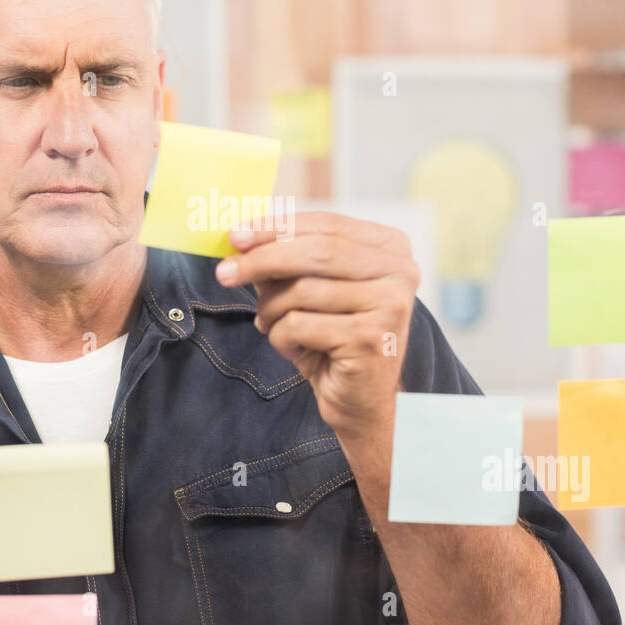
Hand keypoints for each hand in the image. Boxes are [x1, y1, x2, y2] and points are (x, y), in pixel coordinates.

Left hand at [215, 212, 420, 439]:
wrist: (359, 400)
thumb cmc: (332, 338)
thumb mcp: (308, 290)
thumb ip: (284, 259)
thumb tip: (241, 237)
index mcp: (390, 246)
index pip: (326, 223)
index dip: (277, 226)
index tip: (234, 234)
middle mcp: (400, 270)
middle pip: (316, 251)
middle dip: (261, 260)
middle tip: (224, 273)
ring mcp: (391, 304)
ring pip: (303, 290)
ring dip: (271, 310)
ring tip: (270, 324)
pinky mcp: (371, 338)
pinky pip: (301, 325)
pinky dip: (282, 338)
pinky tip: (295, 349)